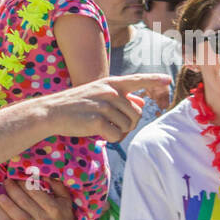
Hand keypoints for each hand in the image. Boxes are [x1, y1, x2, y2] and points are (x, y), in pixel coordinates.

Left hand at [0, 177, 76, 219]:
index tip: (16, 177)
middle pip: (25, 203)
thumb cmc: (63, 216)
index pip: (34, 192)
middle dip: (13, 190)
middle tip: (6, 182)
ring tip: (0, 197)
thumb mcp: (65, 199)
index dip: (23, 183)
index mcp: (54, 208)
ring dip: (9, 207)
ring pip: (21, 219)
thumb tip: (43, 174)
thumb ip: (57, 186)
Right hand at [46, 74, 170, 142]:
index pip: (137, 80)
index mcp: (111, 83)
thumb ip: (120, 97)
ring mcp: (104, 105)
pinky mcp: (97, 120)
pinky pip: (116, 136)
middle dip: (129, 124)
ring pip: (128, 126)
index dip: (153, 80)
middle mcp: (110, 92)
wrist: (52, 112)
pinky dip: (110, 139)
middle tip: (114, 125)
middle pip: (137, 113)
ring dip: (118, 132)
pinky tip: (98, 134)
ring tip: (103, 127)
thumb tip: (141, 104)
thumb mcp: (98, 94)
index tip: (167, 80)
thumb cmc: (77, 105)